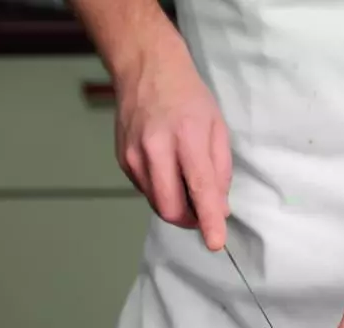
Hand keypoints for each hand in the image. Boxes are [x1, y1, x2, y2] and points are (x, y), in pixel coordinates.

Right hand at [115, 46, 230, 250]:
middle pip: (170, 207)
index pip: (199, 187)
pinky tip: (167, 168)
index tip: (215, 241)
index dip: (209, 219)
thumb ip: (220, 171)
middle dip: (190, 220)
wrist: (146, 69)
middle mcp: (155, 148)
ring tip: (186, 182)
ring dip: (176, 206)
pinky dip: (161, 190)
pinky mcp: (123, 160)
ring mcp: (134, 155)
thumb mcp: (217, 127)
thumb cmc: (188, 96)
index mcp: (186, 136)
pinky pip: (146, 190)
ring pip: (157, 203)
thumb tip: (220, 209)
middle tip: (203, 212)